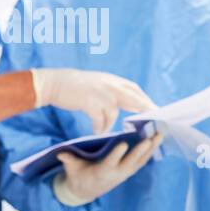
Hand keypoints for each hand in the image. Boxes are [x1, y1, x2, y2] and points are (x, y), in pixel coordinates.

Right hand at [31, 69, 154, 133]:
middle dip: (145, 111)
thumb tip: (129, 102)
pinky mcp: (90, 102)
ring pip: (114, 113)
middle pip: (134, 99)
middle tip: (153, 124)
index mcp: (112, 79)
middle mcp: (110, 84)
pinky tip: (96, 131)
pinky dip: (99, 127)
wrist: (54, 83)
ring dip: (109, 124)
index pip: (135, 89)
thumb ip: (113, 90)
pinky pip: (100, 119)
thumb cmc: (75, 85)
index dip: (146, 100)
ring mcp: (101, 93)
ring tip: (103, 130)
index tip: (155, 110)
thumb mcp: (98, 83)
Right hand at [52, 132, 163, 206]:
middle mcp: (116, 174)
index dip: (117, 154)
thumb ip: (68, 160)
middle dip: (142, 150)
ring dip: (151, 149)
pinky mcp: (128, 172)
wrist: (85, 191)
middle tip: (151, 137)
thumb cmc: (78, 176)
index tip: (124, 143)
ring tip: (160, 135)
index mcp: (102, 172)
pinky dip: (150, 152)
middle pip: (131, 162)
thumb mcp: (71, 169)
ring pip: (140, 161)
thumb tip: (60, 154)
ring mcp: (124, 173)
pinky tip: (157, 141)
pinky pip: (142, 162)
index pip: (111, 162)